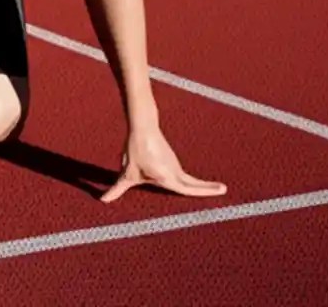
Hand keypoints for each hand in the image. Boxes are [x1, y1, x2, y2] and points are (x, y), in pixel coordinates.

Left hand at [101, 126, 225, 202]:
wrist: (142, 127)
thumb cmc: (136, 150)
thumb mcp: (126, 173)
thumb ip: (117, 189)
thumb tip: (102, 200)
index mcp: (168, 177)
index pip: (188, 190)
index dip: (204, 192)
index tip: (220, 191)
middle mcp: (175, 171)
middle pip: (194, 185)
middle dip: (209, 189)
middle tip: (225, 190)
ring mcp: (175, 165)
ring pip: (189, 180)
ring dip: (202, 186)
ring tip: (218, 189)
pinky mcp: (171, 160)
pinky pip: (183, 175)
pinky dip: (192, 181)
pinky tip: (194, 184)